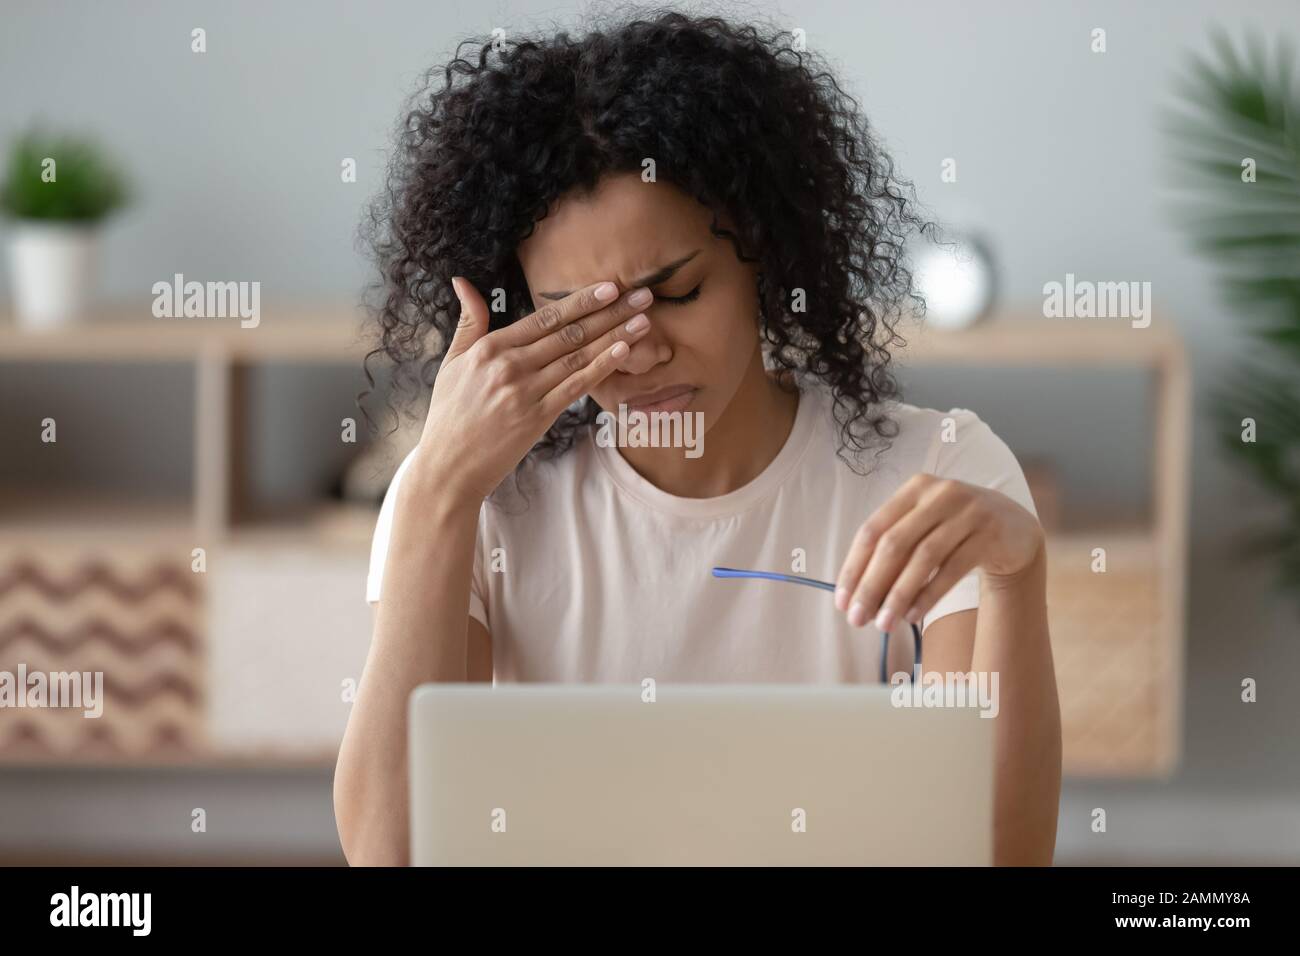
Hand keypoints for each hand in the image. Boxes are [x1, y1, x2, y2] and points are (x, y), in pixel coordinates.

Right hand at [413, 276, 654, 501]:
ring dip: (615, 336)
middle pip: (569, 332)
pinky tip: (623, 351)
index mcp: (491, 348)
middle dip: (610, 312)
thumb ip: (468, 322)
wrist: (448, 466)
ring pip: (578, 357)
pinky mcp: (537, 418)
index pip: (546, 317)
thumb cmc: (450, 414)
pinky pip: (575, 387)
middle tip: (642, 295)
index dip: (582, 300)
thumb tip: (463, 281)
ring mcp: (525, 392)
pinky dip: (600, 367)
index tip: (611, 287)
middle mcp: (510, 365)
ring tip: (644, 320)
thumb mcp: (452, 362)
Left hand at [833, 473, 1043, 631]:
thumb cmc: (955, 533)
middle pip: (895, 543)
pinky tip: (914, 615)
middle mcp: (940, 493)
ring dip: (899, 595)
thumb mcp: (923, 529)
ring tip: (884, 624)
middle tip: (857, 619)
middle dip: (872, 585)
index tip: (842, 602)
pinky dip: (929, 594)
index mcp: (915, 489)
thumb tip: (856, 595)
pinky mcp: (990, 533)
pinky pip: (953, 568)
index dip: (854, 567)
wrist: (1015, 530)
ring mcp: (968, 511)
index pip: (872, 529)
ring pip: (923, 557)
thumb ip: (893, 552)